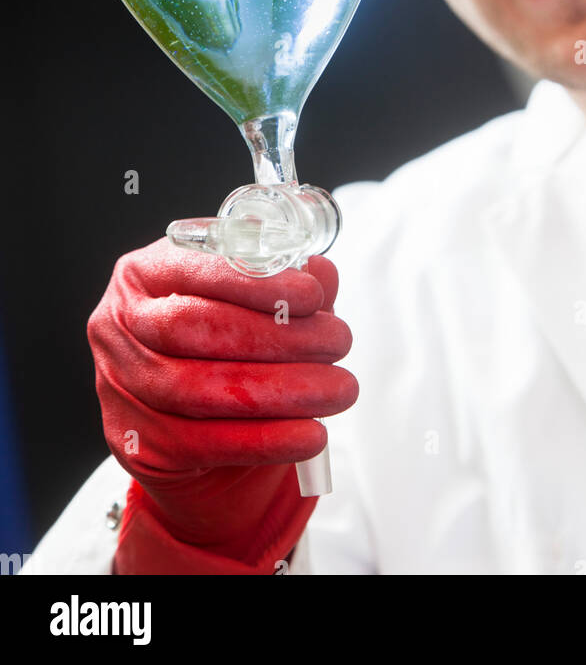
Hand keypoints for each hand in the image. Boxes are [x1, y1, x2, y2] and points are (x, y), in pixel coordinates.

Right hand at [87, 237, 356, 573]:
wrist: (186, 420)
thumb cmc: (216, 342)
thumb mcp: (243, 298)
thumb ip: (281, 280)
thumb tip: (322, 274)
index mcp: (143, 274)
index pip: (195, 269)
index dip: (255, 282)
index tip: (311, 295)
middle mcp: (120, 325)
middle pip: (195, 328)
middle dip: (276, 336)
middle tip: (339, 341)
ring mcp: (121, 386)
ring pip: (201, 390)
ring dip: (282, 392)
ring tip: (339, 388)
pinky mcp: (138, 442)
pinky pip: (206, 443)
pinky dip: (266, 440)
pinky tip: (310, 435)